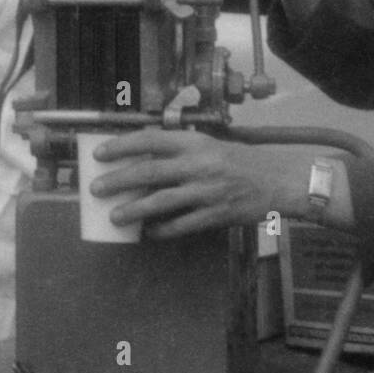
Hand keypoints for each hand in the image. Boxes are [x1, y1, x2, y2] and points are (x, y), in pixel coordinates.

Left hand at [90, 129, 311, 240]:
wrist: (277, 180)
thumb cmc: (240, 161)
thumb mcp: (211, 146)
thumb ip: (181, 151)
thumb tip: (142, 160)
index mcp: (196, 142)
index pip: (151, 140)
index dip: (122, 146)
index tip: (100, 153)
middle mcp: (199, 164)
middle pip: (149, 172)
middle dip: (118, 180)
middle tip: (96, 188)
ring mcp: (207, 191)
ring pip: (161, 202)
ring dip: (134, 210)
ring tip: (114, 216)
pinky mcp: (216, 214)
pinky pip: (182, 224)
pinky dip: (163, 230)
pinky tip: (149, 232)